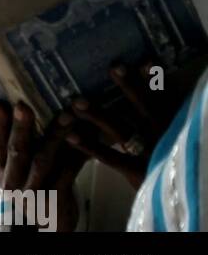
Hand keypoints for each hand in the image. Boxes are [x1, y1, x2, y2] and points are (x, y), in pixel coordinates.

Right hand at [0, 101, 87, 231]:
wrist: (50, 229)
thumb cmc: (37, 193)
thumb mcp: (22, 174)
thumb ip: (24, 151)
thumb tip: (31, 111)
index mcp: (2, 172)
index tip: (0, 104)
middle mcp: (13, 182)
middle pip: (17, 151)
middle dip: (21, 127)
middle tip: (24, 105)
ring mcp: (33, 193)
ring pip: (43, 160)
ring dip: (55, 135)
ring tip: (66, 116)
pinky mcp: (55, 200)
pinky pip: (67, 172)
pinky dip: (77, 154)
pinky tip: (88, 139)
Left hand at [66, 63, 184, 188]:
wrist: (184, 193)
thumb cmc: (176, 156)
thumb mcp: (177, 132)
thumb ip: (172, 112)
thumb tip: (163, 84)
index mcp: (176, 123)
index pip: (167, 97)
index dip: (157, 80)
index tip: (147, 60)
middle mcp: (164, 135)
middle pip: (145, 108)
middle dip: (131, 87)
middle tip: (114, 67)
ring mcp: (150, 153)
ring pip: (122, 130)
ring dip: (98, 115)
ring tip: (77, 101)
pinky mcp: (137, 172)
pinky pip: (111, 158)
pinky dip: (90, 147)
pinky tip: (70, 136)